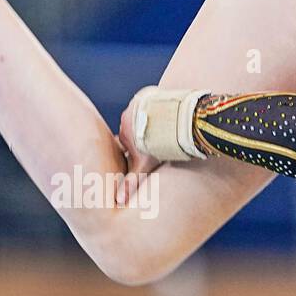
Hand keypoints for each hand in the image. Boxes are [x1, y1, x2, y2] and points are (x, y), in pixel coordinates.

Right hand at [115, 90, 160, 204]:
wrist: (176, 119)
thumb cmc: (160, 144)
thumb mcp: (145, 165)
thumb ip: (132, 182)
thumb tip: (119, 201)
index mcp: (124, 132)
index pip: (125, 143)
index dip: (135, 150)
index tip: (145, 152)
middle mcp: (127, 116)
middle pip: (134, 129)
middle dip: (143, 136)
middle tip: (157, 143)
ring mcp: (139, 102)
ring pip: (143, 115)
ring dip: (150, 122)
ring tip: (165, 131)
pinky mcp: (151, 94)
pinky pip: (152, 103)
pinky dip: (157, 109)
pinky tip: (168, 117)